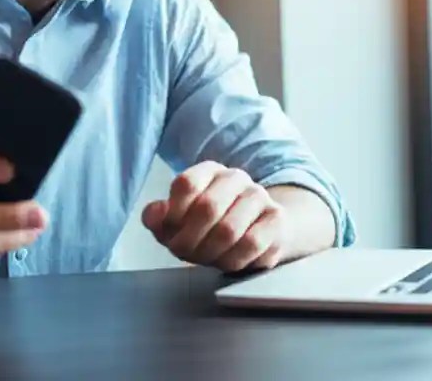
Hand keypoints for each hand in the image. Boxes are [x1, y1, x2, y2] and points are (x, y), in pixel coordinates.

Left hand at [142, 162, 288, 272]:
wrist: (258, 230)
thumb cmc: (209, 226)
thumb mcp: (178, 220)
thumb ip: (158, 217)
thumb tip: (155, 214)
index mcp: (208, 171)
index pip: (186, 184)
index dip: (173, 214)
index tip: (170, 232)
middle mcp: (235, 178)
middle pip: (207, 207)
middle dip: (190, 239)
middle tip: (185, 252)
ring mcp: (259, 196)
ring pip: (229, 230)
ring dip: (211, 253)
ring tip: (206, 258)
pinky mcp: (276, 220)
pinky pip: (252, 244)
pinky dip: (234, 259)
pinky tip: (227, 260)